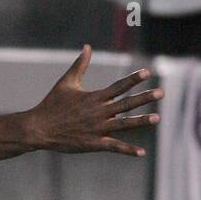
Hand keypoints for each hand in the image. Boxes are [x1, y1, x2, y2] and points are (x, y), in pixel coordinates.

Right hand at [24, 45, 161, 155]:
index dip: (134, 79)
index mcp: (94, 97)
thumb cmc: (52, 104)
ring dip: (141, 121)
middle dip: (144, 98)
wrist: (39, 128)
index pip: (118, 86)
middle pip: (126, 104)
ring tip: (157, 118)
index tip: (148, 72)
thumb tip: (87, 46)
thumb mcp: (66, 82)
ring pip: (124, 125)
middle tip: (161, 93)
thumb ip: (79, 65)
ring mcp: (97, 129)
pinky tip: (141, 153)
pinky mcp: (94, 143)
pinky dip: (128, 150)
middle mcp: (99, 112)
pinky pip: (114, 147)